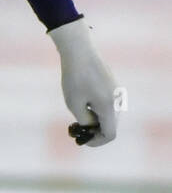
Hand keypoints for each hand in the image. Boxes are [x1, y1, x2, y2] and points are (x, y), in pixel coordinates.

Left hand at [50, 17, 118, 146]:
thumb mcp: (74, 102)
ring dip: (94, 120)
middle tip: (75, 129)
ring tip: (76, 117)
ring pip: (108, 115)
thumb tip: (90, 127)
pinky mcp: (112, 86)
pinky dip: (96, 110)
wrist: (79, 51)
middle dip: (94, 131)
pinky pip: (106, 104)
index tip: (82, 141)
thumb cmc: (74, 77)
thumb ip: (84, 119)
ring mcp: (116, 93)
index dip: (97, 142)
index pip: (110, 134)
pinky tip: (81, 104)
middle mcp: (117, 101)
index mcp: (110, 108)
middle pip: (110, 125)